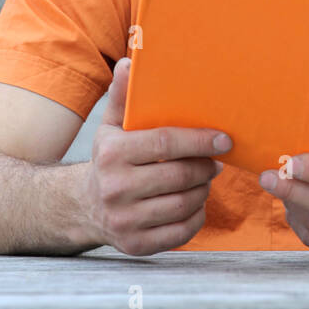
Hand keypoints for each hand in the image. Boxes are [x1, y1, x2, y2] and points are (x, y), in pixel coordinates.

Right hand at [79, 57, 230, 254]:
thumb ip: (123, 96)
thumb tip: (128, 63)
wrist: (83, 206)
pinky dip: (196, 215)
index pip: (166, 143)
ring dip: (203, 190)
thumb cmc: (109, 158)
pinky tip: (193, 202)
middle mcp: (115, 188)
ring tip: (204, 179)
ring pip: (185, 204)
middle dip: (205, 167)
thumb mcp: (111, 126)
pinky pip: (182, 231)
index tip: (225, 140)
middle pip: (180, 176)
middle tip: (215, 161)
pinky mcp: (136, 245)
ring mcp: (125, 220)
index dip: (200, 140)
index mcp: (111, 154)